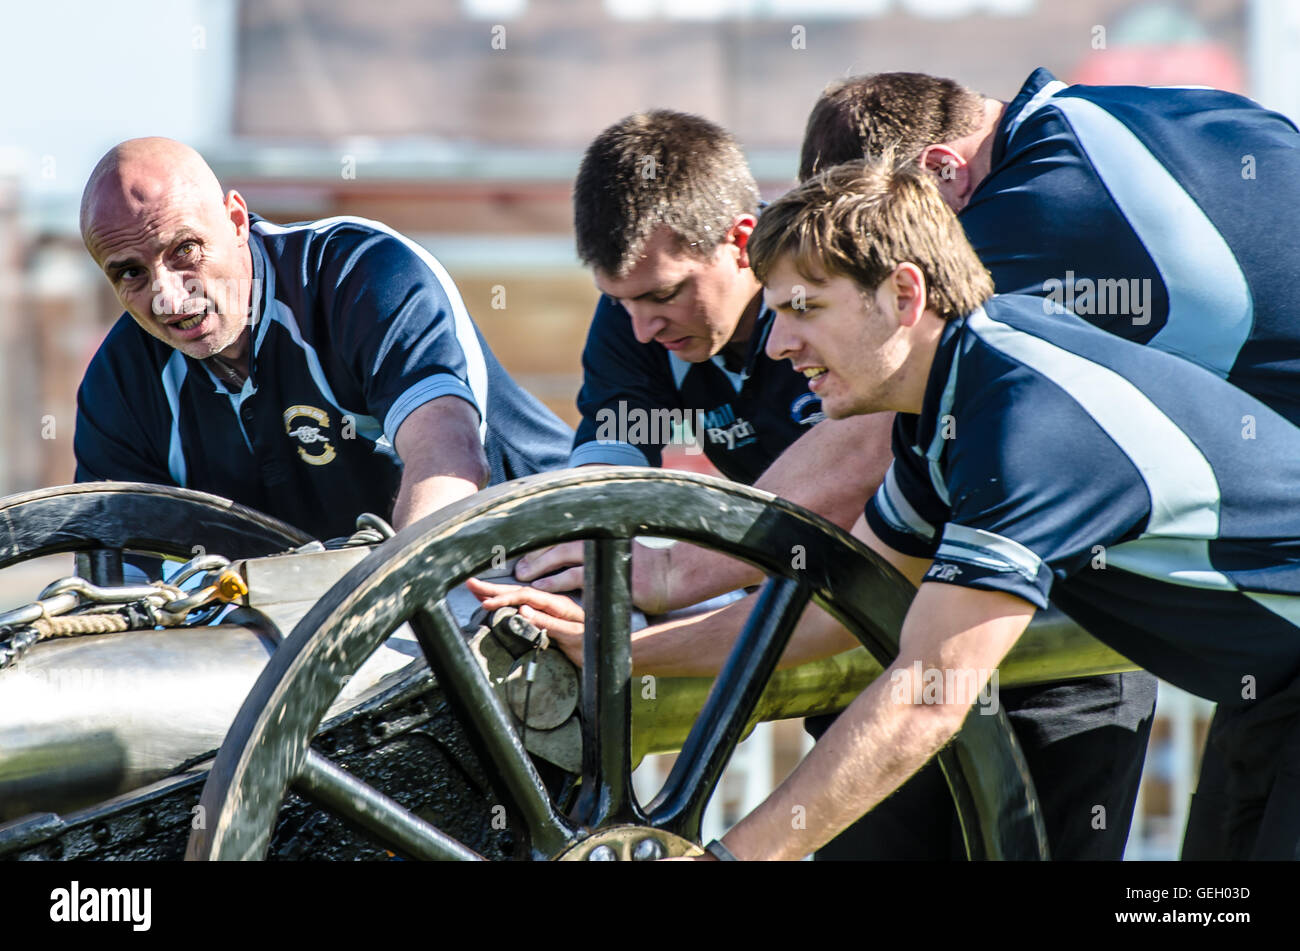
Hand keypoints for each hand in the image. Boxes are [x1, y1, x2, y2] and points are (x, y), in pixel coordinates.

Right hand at [465, 578, 586, 666]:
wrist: (609, 652)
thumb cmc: (595, 643)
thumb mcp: (573, 635)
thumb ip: (549, 623)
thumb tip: (522, 611)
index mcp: (557, 604)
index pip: (526, 596)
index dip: (505, 598)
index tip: (486, 602)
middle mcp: (551, 604)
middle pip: (518, 592)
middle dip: (493, 589)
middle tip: (470, 584)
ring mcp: (548, 611)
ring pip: (518, 599)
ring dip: (496, 594)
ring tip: (475, 590)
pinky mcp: (546, 620)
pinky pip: (522, 608)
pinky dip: (505, 604)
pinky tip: (494, 604)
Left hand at [513, 540, 670, 614]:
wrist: (673, 576)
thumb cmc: (647, 569)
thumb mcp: (622, 555)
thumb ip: (601, 555)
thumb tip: (579, 561)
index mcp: (603, 535)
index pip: (566, 537)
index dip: (544, 545)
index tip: (526, 555)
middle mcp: (601, 542)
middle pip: (560, 542)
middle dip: (537, 554)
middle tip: (518, 567)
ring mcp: (605, 557)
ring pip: (564, 556)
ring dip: (541, 566)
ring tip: (525, 577)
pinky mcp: (608, 575)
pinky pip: (576, 577)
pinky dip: (556, 582)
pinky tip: (542, 588)